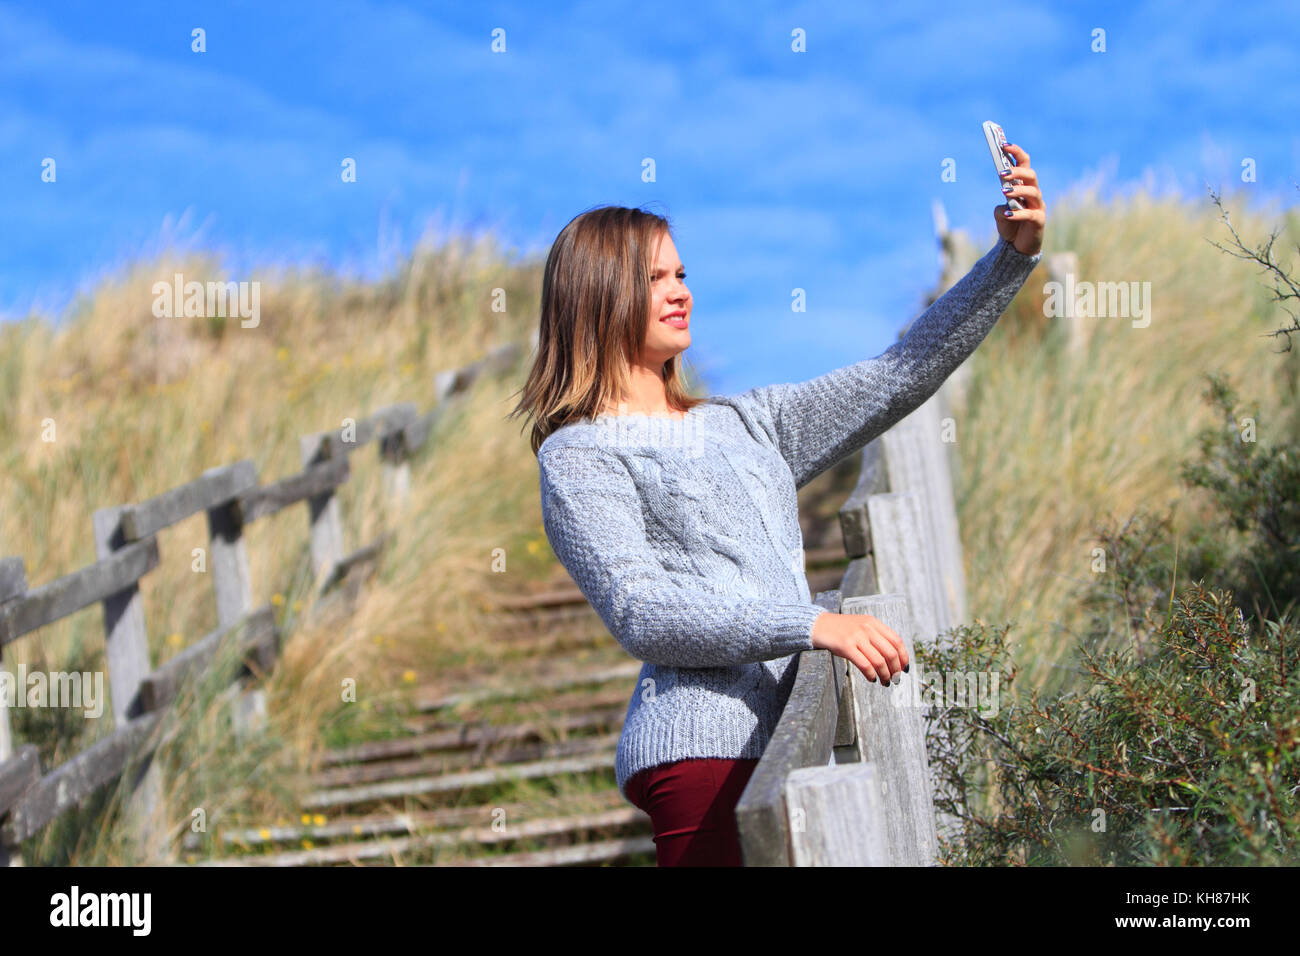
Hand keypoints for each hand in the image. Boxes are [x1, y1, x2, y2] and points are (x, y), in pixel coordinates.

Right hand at [810, 611, 909, 683]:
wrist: (818, 625)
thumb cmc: (841, 630)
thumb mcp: (861, 626)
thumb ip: (876, 636)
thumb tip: (894, 658)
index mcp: (873, 623)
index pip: (896, 641)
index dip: (903, 657)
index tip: (904, 668)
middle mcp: (867, 628)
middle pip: (890, 653)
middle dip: (895, 670)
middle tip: (895, 679)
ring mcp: (856, 636)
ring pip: (879, 661)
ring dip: (885, 675)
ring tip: (885, 682)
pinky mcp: (846, 646)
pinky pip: (865, 665)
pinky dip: (871, 675)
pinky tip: (872, 679)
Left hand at [995, 142, 1044, 256]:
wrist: (1017, 247)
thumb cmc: (1010, 226)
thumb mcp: (1000, 216)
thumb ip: (1000, 209)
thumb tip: (1002, 207)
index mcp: (1024, 186)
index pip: (1023, 164)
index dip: (1016, 152)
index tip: (1003, 144)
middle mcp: (1033, 193)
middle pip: (1031, 175)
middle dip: (1017, 171)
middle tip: (1001, 173)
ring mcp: (1038, 206)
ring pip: (1033, 192)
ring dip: (1018, 190)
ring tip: (1004, 192)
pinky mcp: (1039, 221)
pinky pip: (1030, 214)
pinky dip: (1018, 214)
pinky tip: (1007, 215)